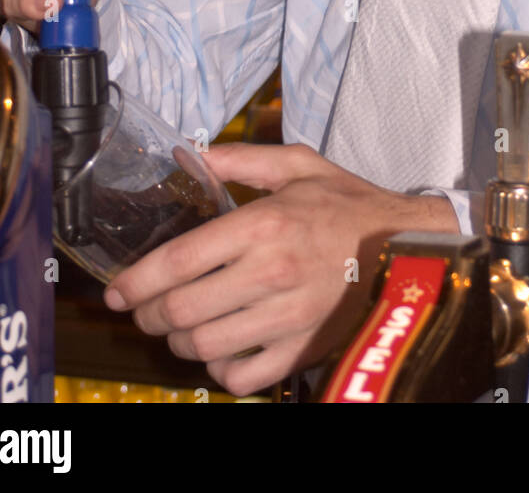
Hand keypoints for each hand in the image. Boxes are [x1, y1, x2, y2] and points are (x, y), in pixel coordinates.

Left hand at [103, 143, 458, 396]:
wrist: (410, 248)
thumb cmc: (352, 206)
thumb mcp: (300, 165)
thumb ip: (242, 158)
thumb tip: (189, 153)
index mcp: (265, 224)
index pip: (179, 261)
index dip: (137, 281)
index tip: (117, 290)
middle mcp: (271, 274)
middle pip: (181, 311)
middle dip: (149, 314)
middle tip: (143, 308)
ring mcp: (287, 318)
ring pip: (204, 345)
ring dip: (179, 340)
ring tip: (179, 325)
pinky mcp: (303, 350)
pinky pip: (242, 375)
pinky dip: (220, 367)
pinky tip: (220, 346)